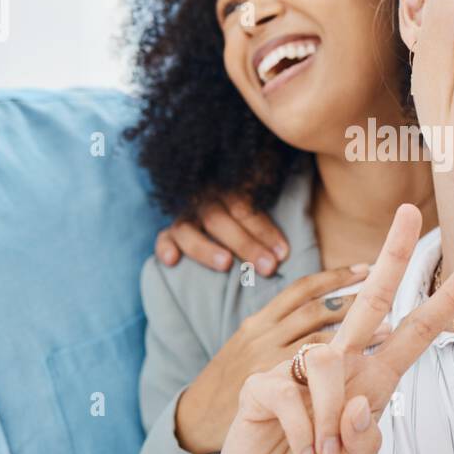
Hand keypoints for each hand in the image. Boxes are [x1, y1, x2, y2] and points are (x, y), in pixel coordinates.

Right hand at [155, 193, 288, 275]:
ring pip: (189, 229)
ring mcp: (186, 214)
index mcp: (230, 185)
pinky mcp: (171, 232)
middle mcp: (206, 198)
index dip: (263, 230)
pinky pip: (163, 238)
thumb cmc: (255, 208)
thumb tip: (290, 223)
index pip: (245, 206)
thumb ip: (273, 188)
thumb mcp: (266, 187)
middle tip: (267, 267)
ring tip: (226, 264)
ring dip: (206, 248)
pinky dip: (165, 248)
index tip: (282, 253)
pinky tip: (172, 261)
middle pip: (221, 220)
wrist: (221, 195)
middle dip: (246, 245)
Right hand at [215, 204, 453, 453]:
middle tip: (409, 209)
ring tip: (323, 453)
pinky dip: (302, 432)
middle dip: (391, 256)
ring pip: (330, 361)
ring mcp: (299, 371)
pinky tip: (300, 451)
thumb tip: (361, 406)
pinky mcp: (262, 384)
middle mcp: (340, 368)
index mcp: (372, 384)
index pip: (413, 334)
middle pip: (371, 301)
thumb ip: (363, 450)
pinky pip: (291, 393)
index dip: (445, 301)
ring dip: (332, 416)